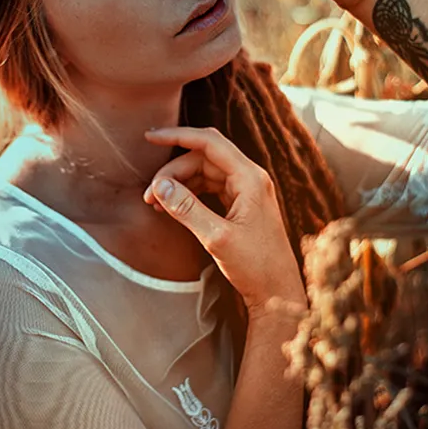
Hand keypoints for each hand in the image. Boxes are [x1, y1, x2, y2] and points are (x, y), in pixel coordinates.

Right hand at [141, 125, 305, 319]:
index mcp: (250, 178)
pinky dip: (190, 194)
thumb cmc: (255, 266)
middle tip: (150, 195)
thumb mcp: (216, 237)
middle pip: (203, 158)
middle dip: (173, 171)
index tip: (150, 138)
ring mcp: (247, 191)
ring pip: (205, 172)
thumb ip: (187, 208)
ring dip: (179, 183)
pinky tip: (174, 207)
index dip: (178, 136)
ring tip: (157, 204)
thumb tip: (160, 186)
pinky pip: (211, 187)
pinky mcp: (242, 204)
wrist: (277, 292)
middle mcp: (251, 178)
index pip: (209, 143)